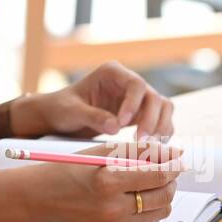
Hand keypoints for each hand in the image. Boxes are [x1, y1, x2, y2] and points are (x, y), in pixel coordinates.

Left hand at [15, 62, 174, 139]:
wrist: (59, 117)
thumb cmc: (62, 108)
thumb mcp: (71, 111)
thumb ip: (92, 116)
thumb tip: (116, 127)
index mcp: (112, 73)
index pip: (136, 84)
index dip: (134, 104)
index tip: (122, 124)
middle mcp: (128, 83)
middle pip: (154, 97)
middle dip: (151, 120)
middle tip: (140, 142)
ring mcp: (137, 99)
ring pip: (163, 108)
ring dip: (160, 127)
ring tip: (149, 146)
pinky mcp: (140, 114)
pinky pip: (160, 121)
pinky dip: (161, 133)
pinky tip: (152, 147)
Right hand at [22, 143, 183, 221]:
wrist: (41, 198)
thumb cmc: (70, 170)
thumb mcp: (102, 152)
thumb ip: (139, 151)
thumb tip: (173, 151)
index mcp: (108, 181)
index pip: (157, 175)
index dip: (174, 165)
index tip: (179, 158)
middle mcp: (113, 208)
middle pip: (164, 195)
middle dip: (172, 180)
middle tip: (168, 169)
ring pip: (160, 212)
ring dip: (163, 195)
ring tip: (154, 182)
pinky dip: (150, 209)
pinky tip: (139, 197)